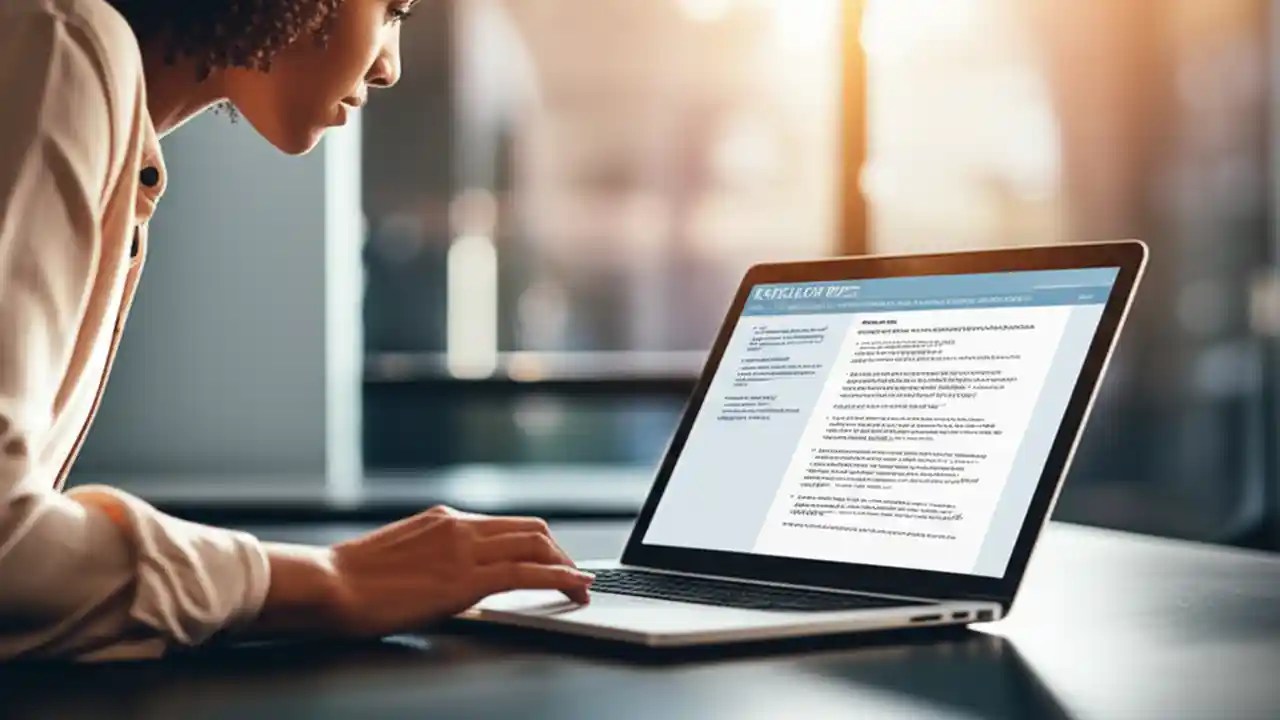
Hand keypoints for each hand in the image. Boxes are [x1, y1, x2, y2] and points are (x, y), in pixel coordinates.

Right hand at [253, 506, 592, 638]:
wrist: (328, 584)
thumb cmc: (349, 580)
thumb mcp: (400, 556)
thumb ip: (432, 558)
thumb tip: (448, 578)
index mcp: (444, 519)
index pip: (506, 525)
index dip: (537, 544)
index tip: (552, 560)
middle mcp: (459, 526)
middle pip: (530, 529)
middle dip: (559, 553)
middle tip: (573, 575)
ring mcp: (463, 549)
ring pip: (535, 546)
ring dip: (565, 566)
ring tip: (581, 587)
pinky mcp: (464, 578)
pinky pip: (525, 573)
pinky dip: (558, 579)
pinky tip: (572, 590)